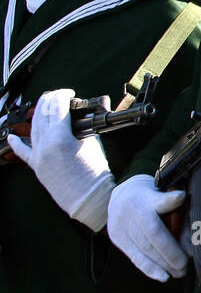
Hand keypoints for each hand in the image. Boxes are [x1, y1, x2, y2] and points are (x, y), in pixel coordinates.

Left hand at [6, 89, 114, 230]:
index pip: (56, 108)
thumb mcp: (94, 143)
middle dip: (49, 101)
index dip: (62, 96)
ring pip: (33, 128)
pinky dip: (16, 142)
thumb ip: (86, 125)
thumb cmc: (95, 174)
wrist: (90, 199)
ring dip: (38, 114)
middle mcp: (44, 145)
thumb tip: (91, 109)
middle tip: (58, 96)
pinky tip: (12, 136)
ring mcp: (38, 156)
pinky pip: (23, 152)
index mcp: (60, 138)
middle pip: (42, 114)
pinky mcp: (36, 166)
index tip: (69, 93)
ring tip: (46, 106)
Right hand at [107, 173, 187, 281]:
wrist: (122, 194)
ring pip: (144, 249)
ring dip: (163, 264)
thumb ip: (178, 209)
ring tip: (179, 272)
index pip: (160, 200)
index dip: (170, 201)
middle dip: (170, 252)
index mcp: (146, 197)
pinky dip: (150, 268)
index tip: (181, 197)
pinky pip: (135, 257)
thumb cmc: (152, 196)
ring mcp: (121, 225)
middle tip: (185, 264)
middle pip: (152, 234)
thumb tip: (194, 233)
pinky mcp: (117, 238)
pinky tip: (163, 276)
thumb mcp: (165, 194)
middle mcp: (131, 211)